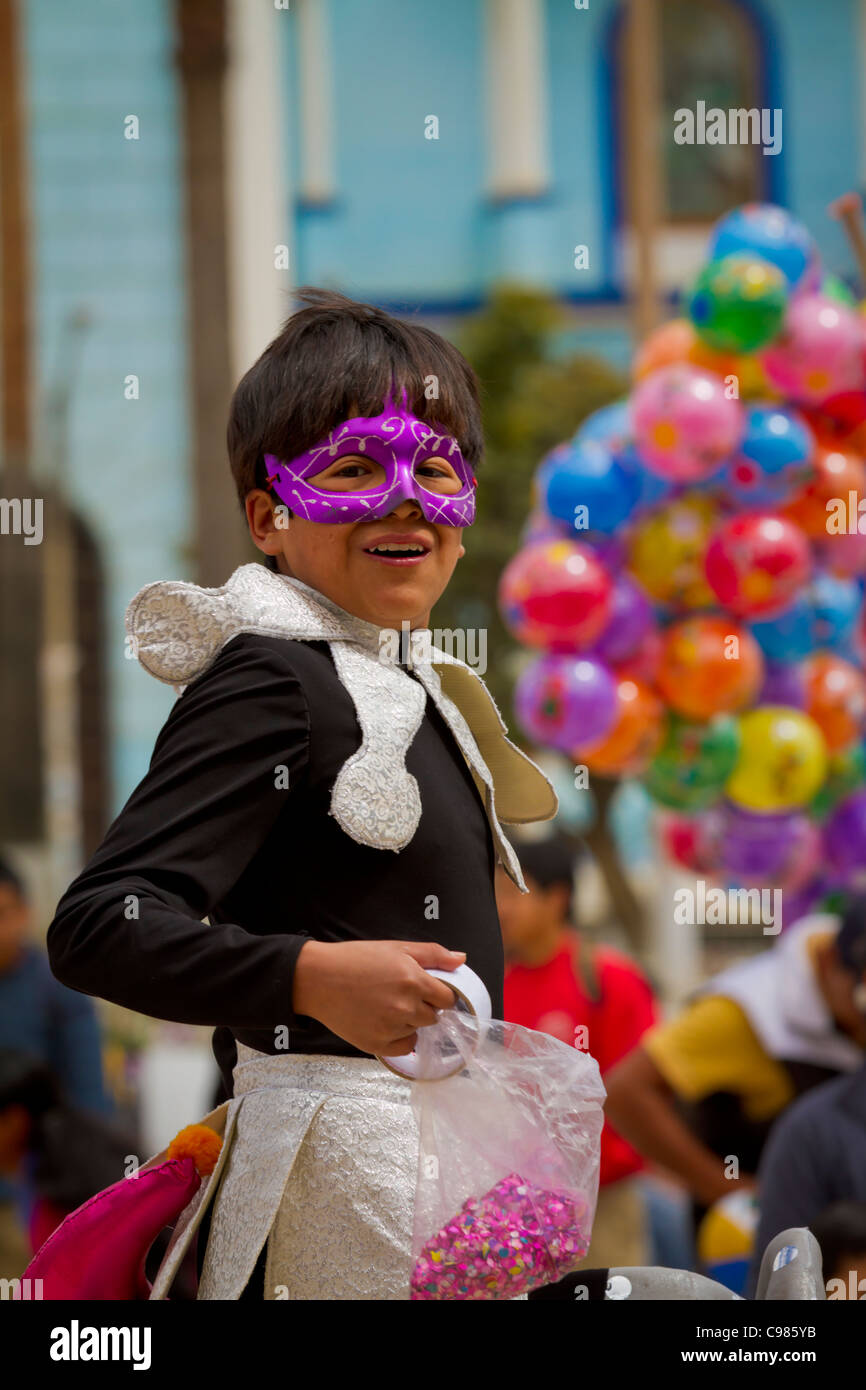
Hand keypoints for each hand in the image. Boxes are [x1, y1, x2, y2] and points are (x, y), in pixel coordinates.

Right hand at [292, 939, 465, 1056]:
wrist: (318, 979)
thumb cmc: (354, 960)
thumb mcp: (396, 947)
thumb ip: (433, 954)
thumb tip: (461, 959)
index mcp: (413, 980)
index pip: (448, 998)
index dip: (440, 994)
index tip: (429, 991)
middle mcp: (405, 1007)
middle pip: (433, 1016)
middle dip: (424, 1007)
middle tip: (402, 995)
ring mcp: (391, 1027)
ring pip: (418, 1031)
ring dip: (411, 1022)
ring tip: (388, 1006)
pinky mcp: (376, 1044)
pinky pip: (404, 1047)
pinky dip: (399, 1038)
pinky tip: (385, 1023)